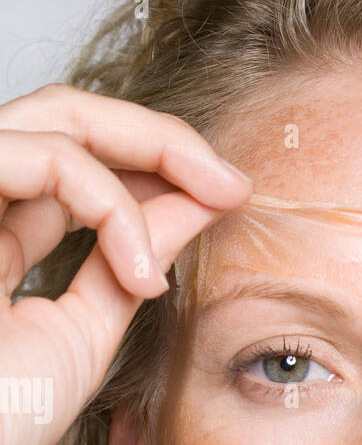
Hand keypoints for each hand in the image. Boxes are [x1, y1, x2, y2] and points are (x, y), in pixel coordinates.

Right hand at [0, 83, 252, 444]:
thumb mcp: (85, 329)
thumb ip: (131, 261)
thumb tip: (199, 202)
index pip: (74, 160)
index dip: (150, 165)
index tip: (225, 195)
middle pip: (65, 116)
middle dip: (161, 138)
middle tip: (233, 181)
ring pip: (57, 116)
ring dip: (152, 150)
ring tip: (214, 202)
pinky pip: (46, 159)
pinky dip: (111, 203)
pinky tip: (141, 273)